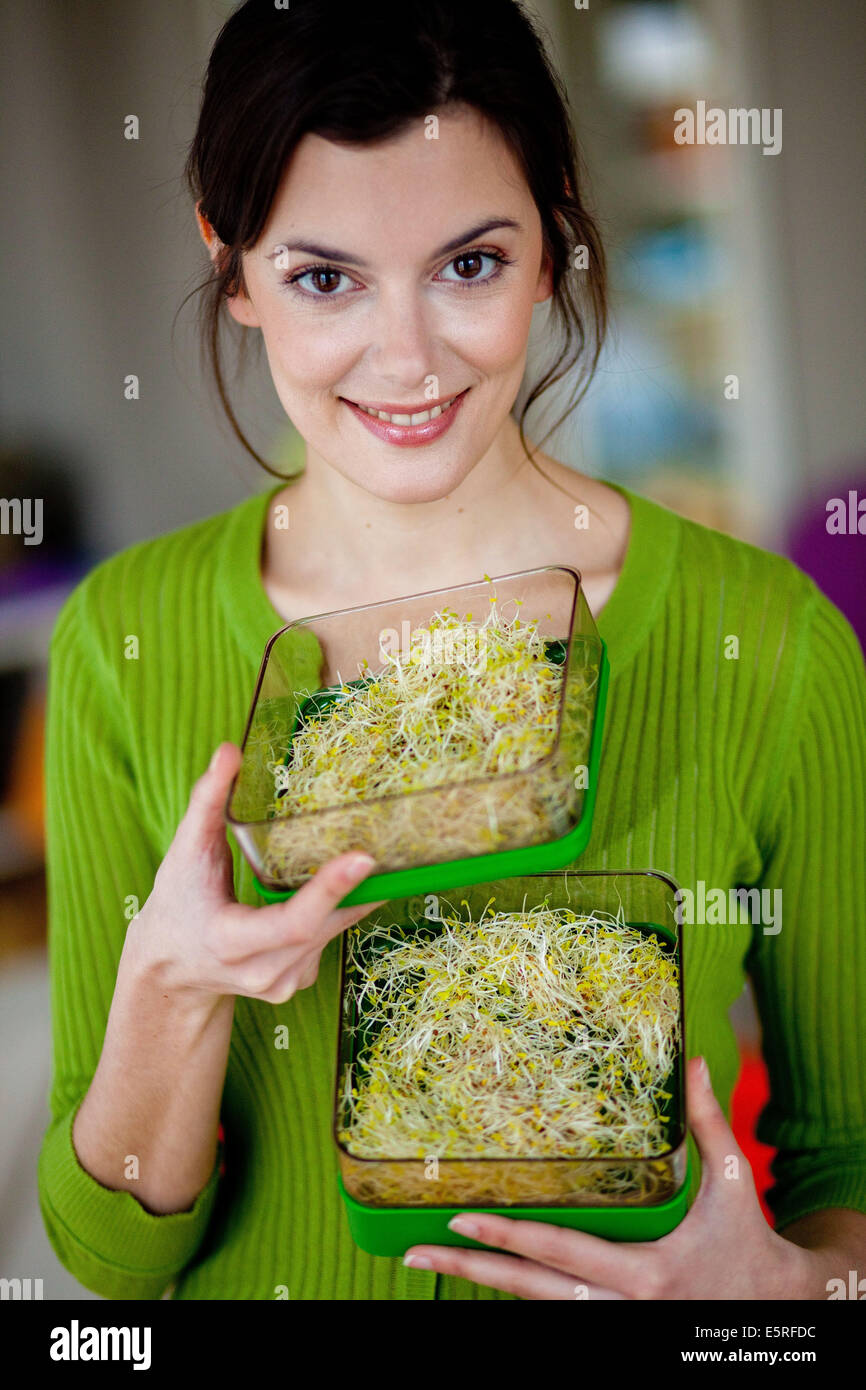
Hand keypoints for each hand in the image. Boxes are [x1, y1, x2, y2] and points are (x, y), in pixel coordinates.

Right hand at [122, 741, 384, 1007]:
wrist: (173, 966)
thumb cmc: (179, 904)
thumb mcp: (185, 853)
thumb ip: (207, 802)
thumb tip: (228, 751)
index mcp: (230, 942)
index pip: (291, 923)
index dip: (329, 890)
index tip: (363, 858)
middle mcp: (262, 971)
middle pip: (326, 924)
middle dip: (358, 884)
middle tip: (390, 840)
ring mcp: (285, 982)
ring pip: (336, 930)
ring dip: (354, 893)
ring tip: (370, 852)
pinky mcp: (300, 980)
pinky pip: (333, 936)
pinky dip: (340, 906)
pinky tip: (340, 882)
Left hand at [402, 1056, 817, 1298]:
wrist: (776, 1309)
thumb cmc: (750, 1242)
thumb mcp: (734, 1183)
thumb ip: (707, 1124)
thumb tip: (693, 1060)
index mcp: (645, 1274)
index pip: (561, 1255)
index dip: (507, 1240)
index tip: (455, 1223)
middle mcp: (621, 1309)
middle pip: (530, 1293)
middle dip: (468, 1274)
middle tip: (413, 1253)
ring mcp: (615, 1327)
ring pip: (536, 1309)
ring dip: (485, 1286)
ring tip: (434, 1261)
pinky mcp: (616, 1331)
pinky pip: (557, 1314)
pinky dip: (522, 1295)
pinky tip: (488, 1274)